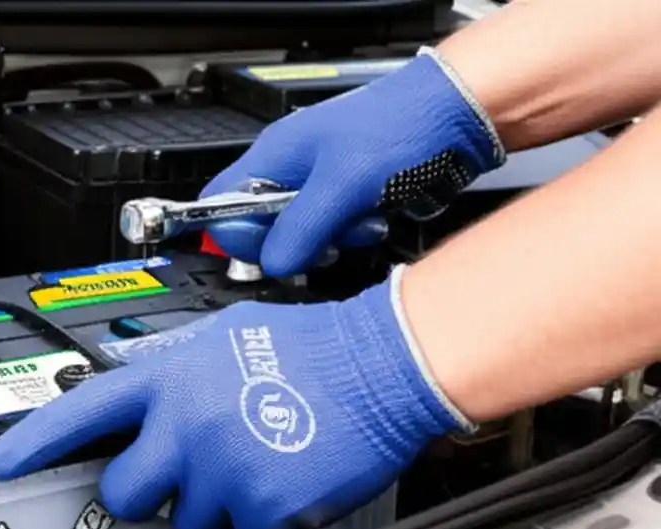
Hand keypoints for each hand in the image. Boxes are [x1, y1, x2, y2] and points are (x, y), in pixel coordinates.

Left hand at [0, 268, 471, 528]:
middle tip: (184, 469)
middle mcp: (184, 425)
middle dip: (147, 491)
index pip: (82, 413)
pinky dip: (258, 517)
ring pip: (186, 520)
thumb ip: (172, 368)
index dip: (33, 442)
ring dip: (213, 502)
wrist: (382, 366)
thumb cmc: (311, 347)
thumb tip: (142, 387)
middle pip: (125, 493)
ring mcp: (220, 469)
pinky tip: (281, 474)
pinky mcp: (260, 508)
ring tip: (255, 456)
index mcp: (169, 378)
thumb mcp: (224, 336)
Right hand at [203, 50, 504, 276]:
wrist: (460, 111)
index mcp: (274, 155)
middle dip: (296, 242)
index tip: (274, 251)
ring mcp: (321, 179)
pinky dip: (356, 231)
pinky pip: (337, 228)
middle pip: (264, 226)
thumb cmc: (402, 127)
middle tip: (326, 239)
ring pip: (304, 233)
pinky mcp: (351, 191)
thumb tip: (272, 264)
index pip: (221, 207)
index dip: (240, 237)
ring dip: (334, 239)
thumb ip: (301, 229)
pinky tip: (379, 216)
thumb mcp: (344, 185)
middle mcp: (291, 166)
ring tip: (364, 220)